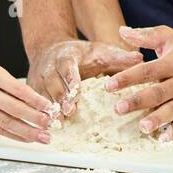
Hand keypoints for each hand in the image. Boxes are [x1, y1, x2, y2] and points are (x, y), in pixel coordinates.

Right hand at [0, 50, 53, 143]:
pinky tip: (24, 138)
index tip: (49, 107)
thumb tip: (31, 98)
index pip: (18, 89)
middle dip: (34, 119)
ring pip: (6, 122)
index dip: (35, 100)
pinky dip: (12, 134)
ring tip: (41, 136)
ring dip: (26, 132)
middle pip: (14, 109)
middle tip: (50, 125)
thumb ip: (8, 82)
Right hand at [26, 39, 142, 117]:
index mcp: (66, 55)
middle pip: (53, 82)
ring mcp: (39, 77)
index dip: (71, 77)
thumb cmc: (79, 53)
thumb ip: (118, 57)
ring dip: (47, 108)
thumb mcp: (99, 50)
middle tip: (68, 111)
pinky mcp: (33, 88)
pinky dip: (37, 112)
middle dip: (60, 97)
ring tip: (56, 122)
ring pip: (41, 93)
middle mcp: (49, 66)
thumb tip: (139, 58)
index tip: (76, 89)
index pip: (67, 65)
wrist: (50, 48)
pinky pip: (33, 101)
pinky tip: (45, 125)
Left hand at [103, 24, 172, 141]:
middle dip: (137, 101)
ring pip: (172, 110)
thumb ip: (145, 35)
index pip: (147, 71)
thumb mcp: (169, 37)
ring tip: (142, 127)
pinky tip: (163, 139)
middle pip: (157, 93)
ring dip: (157, 119)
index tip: (109, 85)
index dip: (127, 77)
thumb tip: (122, 32)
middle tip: (118, 108)